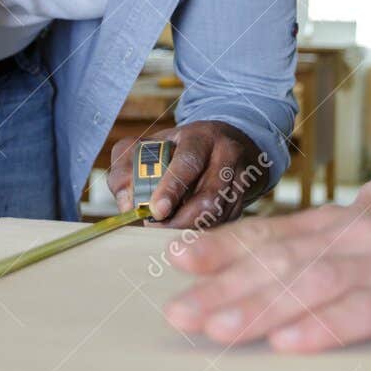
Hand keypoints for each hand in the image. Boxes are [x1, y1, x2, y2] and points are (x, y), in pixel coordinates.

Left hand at [108, 120, 264, 226]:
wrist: (223, 143)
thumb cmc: (178, 148)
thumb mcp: (148, 145)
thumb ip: (126, 166)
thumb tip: (126, 203)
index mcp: (201, 137)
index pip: (188, 162)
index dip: (172, 188)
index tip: (156, 211)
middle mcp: (227, 156)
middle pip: (209, 196)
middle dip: (180, 220)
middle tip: (157, 227)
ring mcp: (241, 179)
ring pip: (219, 215)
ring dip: (191, 229)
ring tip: (169, 229)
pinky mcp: (245, 201)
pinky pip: (225, 223)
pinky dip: (204, 232)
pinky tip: (188, 229)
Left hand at [162, 203, 370, 351]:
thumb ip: (326, 259)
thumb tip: (268, 283)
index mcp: (343, 225)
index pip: (272, 234)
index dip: (223, 246)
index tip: (175, 258)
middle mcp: (356, 238)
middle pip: (278, 262)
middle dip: (223, 286)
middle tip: (177, 311)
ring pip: (311, 285)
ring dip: (260, 307)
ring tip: (217, 328)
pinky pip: (363, 314)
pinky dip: (323, 328)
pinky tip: (289, 343)